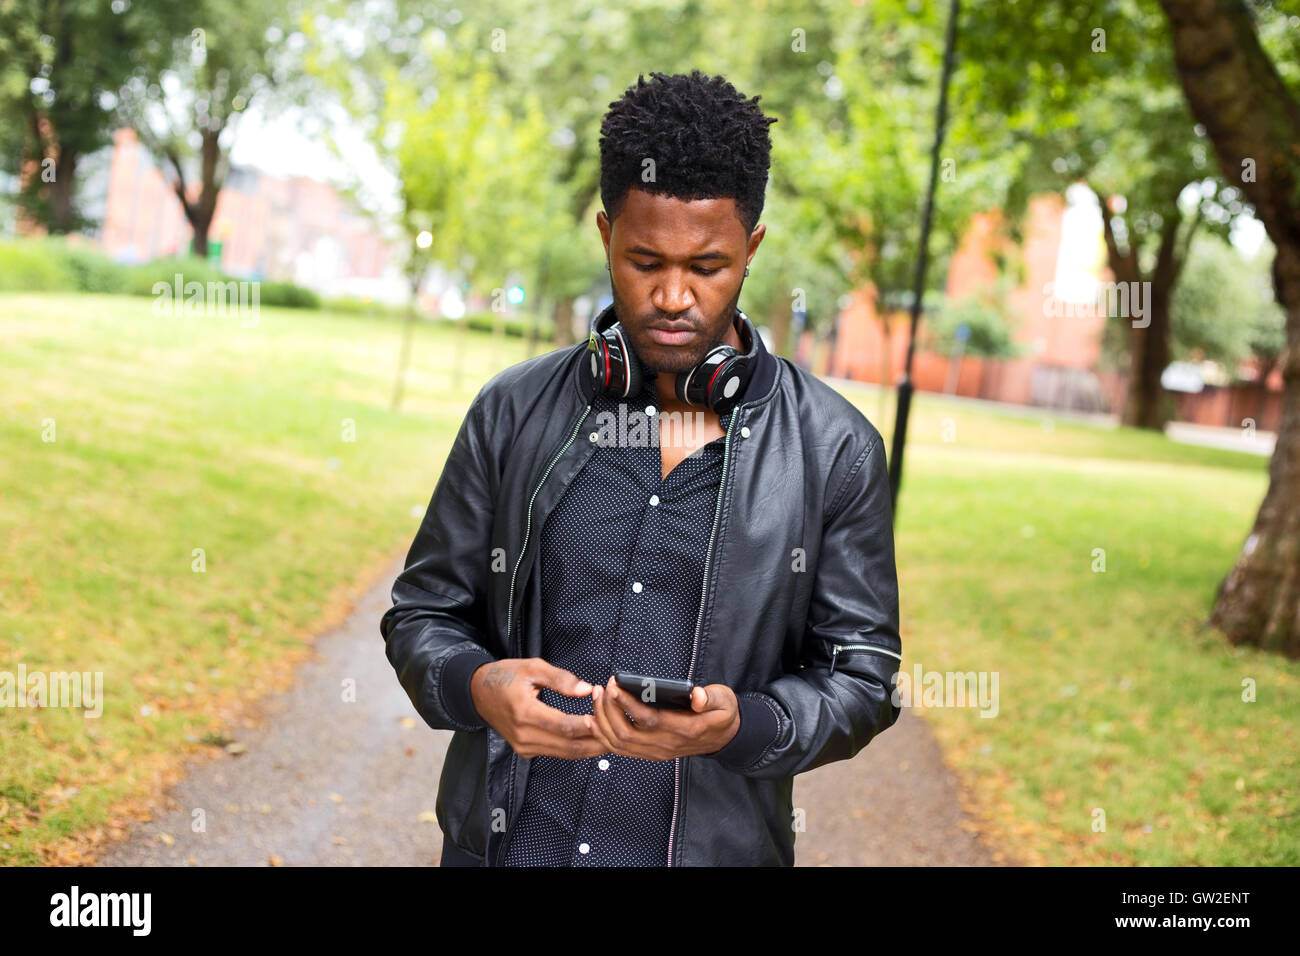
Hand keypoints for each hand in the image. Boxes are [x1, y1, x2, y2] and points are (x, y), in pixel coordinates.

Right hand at [469, 659, 607, 759]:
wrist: (478, 693)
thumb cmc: (505, 676)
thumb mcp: (533, 667)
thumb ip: (561, 679)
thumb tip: (586, 689)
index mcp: (525, 712)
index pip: (563, 726)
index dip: (587, 724)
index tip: (604, 716)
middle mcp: (523, 735)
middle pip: (567, 746)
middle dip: (595, 742)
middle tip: (616, 735)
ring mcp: (523, 746)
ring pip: (564, 753)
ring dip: (588, 749)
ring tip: (609, 740)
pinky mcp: (525, 751)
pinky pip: (555, 753)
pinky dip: (574, 748)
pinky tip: (590, 741)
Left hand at [589, 676, 740, 760]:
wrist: (725, 738)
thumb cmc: (721, 715)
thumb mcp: (724, 701)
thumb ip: (710, 698)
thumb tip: (698, 696)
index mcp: (685, 729)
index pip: (649, 719)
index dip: (628, 703)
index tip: (614, 685)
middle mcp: (667, 745)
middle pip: (627, 733)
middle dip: (608, 710)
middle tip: (601, 688)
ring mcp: (657, 752)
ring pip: (620, 743)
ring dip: (602, 721)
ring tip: (596, 698)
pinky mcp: (650, 753)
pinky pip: (621, 749)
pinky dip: (603, 735)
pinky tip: (594, 719)